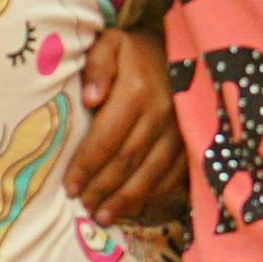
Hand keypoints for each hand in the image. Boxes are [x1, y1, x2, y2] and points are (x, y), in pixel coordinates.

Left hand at [69, 25, 183, 224]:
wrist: (182, 49)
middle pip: (127, 162)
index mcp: (137, 91)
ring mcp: (181, 129)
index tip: (69, 187)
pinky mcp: (193, 139)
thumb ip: (96, 67)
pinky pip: (175, 174)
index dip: (86, 166)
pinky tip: (135, 205)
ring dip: (126, 199)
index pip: (105, 139)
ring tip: (103, 217)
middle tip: (84, 207)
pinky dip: (154, 193)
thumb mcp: (111, 44)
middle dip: (103, 189)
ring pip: (152, 174)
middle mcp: (162, 114)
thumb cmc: (135, 50)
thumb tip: (89, 99)